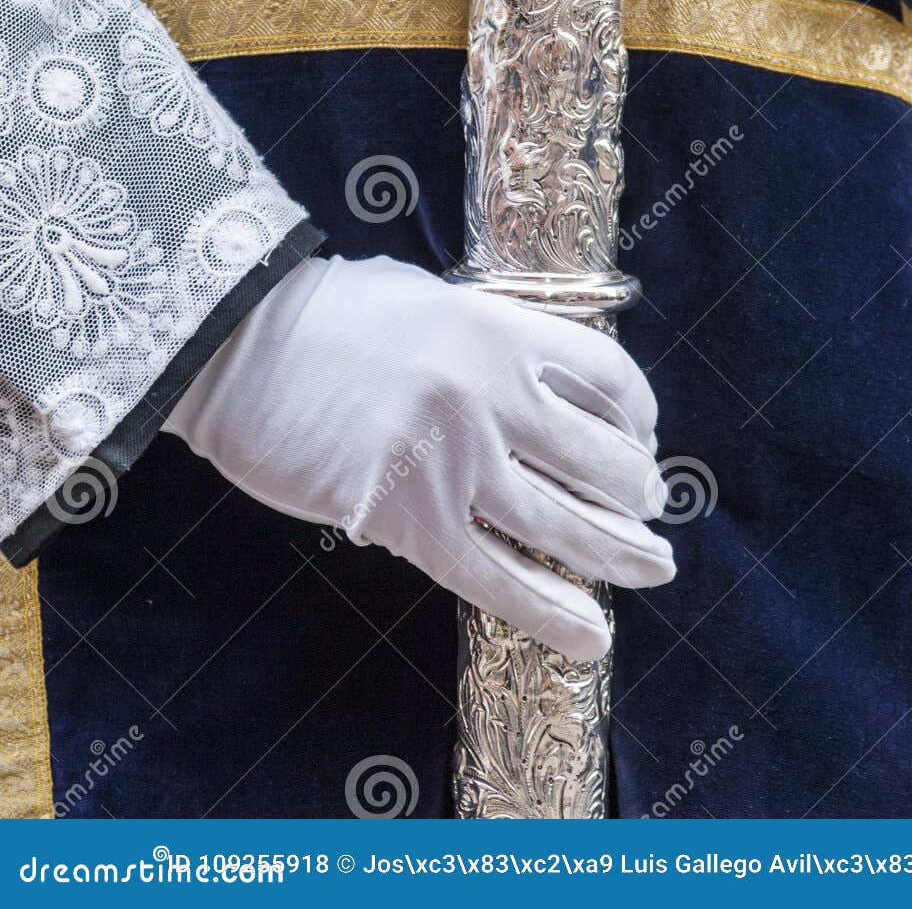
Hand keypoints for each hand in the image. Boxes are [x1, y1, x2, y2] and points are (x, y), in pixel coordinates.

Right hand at [163, 254, 673, 659]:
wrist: (235, 347)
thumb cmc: (321, 315)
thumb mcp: (425, 300)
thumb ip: (485, 336)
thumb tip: (530, 371)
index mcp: (499, 332)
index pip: (607, 378)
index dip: (638, 414)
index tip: (642, 435)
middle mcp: (493, 397)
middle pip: (600, 457)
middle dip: (638, 493)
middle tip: (649, 509)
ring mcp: (454, 462)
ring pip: (564, 525)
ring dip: (620, 554)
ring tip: (652, 568)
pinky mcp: (409, 520)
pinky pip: (498, 580)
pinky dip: (552, 613)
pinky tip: (590, 634)